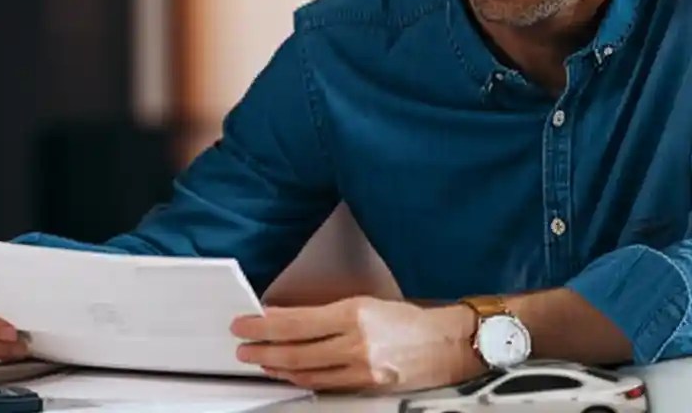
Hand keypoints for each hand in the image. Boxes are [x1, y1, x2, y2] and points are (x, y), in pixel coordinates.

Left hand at [231, 296, 482, 392]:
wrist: (448, 344)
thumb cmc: (413, 320)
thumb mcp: (368, 304)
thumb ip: (329, 314)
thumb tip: (292, 319)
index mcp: (356, 313)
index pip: (296, 322)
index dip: (264, 325)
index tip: (246, 323)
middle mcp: (357, 342)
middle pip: (295, 351)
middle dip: (262, 350)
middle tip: (244, 346)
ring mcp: (362, 369)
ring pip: (306, 372)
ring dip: (277, 367)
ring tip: (261, 361)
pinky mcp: (367, 387)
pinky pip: (325, 385)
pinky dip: (302, 380)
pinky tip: (291, 374)